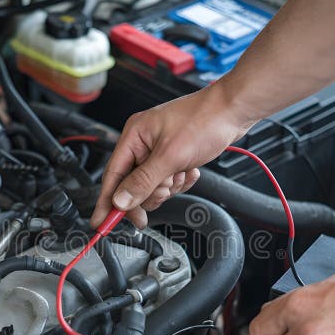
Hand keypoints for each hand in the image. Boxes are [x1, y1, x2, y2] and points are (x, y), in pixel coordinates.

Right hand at [90, 83, 252, 227]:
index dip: (107, 202)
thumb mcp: (170, 156)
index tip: (101, 223)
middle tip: (166, 186)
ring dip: (170, 185)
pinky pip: (169, 182)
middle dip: (152, 191)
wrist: (233, 111)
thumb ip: (143, 181)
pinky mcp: (173, 157)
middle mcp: (143, 144)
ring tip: (182, 170)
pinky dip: (181, 180)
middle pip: (133, 186)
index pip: (113, 175)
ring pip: (153, 187)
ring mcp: (158, 151)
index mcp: (134, 137)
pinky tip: (190, 169)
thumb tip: (120, 200)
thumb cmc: (204, 120)